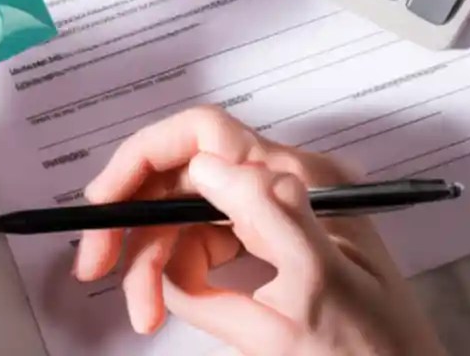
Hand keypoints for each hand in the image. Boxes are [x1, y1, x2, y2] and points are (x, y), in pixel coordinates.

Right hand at [76, 107, 445, 355]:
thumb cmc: (372, 351)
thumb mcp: (312, 292)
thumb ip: (264, 220)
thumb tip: (206, 167)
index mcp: (301, 183)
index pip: (204, 135)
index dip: (143, 158)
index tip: (104, 202)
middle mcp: (287, 185)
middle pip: (184, 176)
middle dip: (135, 220)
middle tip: (97, 266)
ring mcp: (276, 213)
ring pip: (186, 214)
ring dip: (151, 259)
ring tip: (143, 309)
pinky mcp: (269, 242)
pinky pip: (204, 243)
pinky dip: (176, 273)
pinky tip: (169, 302)